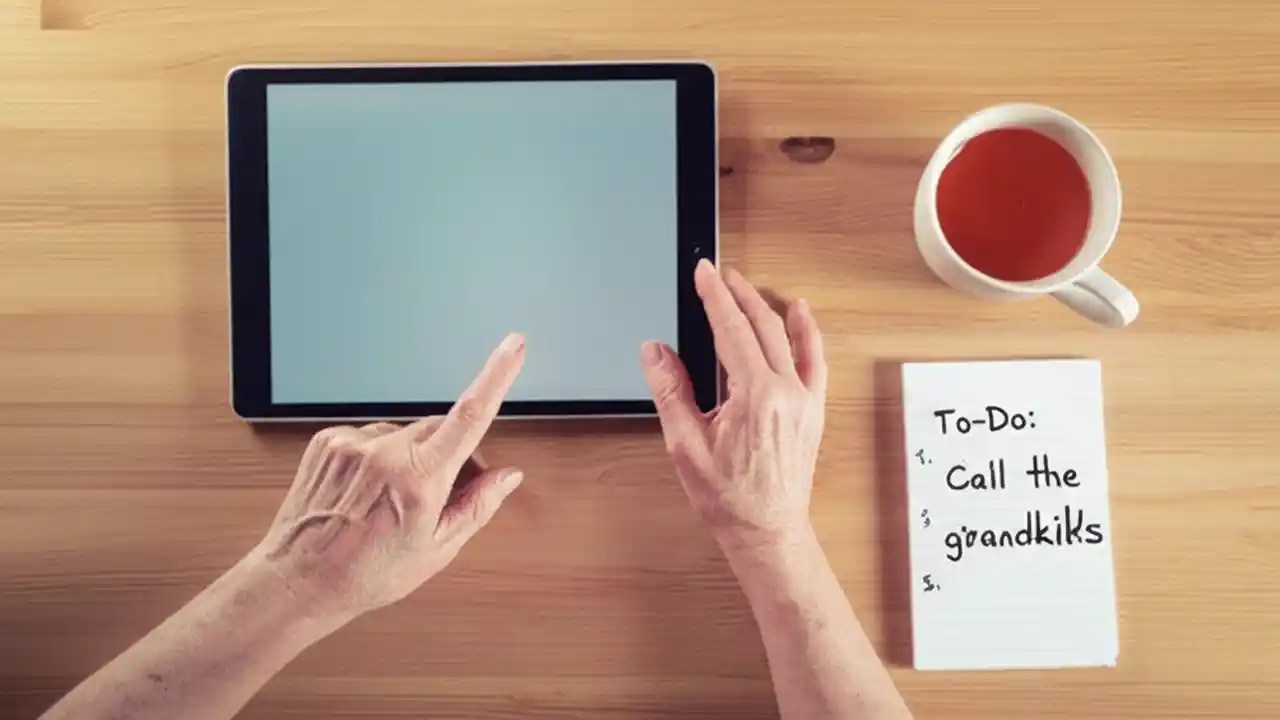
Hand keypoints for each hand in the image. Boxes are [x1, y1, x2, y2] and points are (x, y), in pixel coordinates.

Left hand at [250, 333, 526, 621]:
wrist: (299, 580)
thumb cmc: (366, 574)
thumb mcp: (437, 549)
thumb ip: (478, 505)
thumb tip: (508, 477)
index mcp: (418, 480)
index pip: (470, 415)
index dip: (497, 375)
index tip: (513, 346)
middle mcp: (384, 453)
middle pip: (439, 430)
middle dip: (449, 454)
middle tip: (442, 495)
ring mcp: (353, 444)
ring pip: (404, 435)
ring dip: (411, 457)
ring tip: (394, 503)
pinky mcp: (330, 440)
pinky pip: (371, 437)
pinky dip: (378, 457)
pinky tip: (369, 491)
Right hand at [640, 261, 827, 550]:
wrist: (767, 531)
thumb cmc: (728, 497)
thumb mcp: (686, 444)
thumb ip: (671, 390)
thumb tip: (655, 350)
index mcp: (755, 395)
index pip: (731, 329)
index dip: (714, 296)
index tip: (704, 273)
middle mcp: (786, 391)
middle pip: (761, 325)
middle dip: (738, 294)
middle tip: (718, 275)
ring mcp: (804, 400)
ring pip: (788, 337)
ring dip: (766, 306)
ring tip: (746, 286)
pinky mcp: (813, 410)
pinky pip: (815, 360)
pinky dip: (808, 333)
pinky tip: (800, 313)